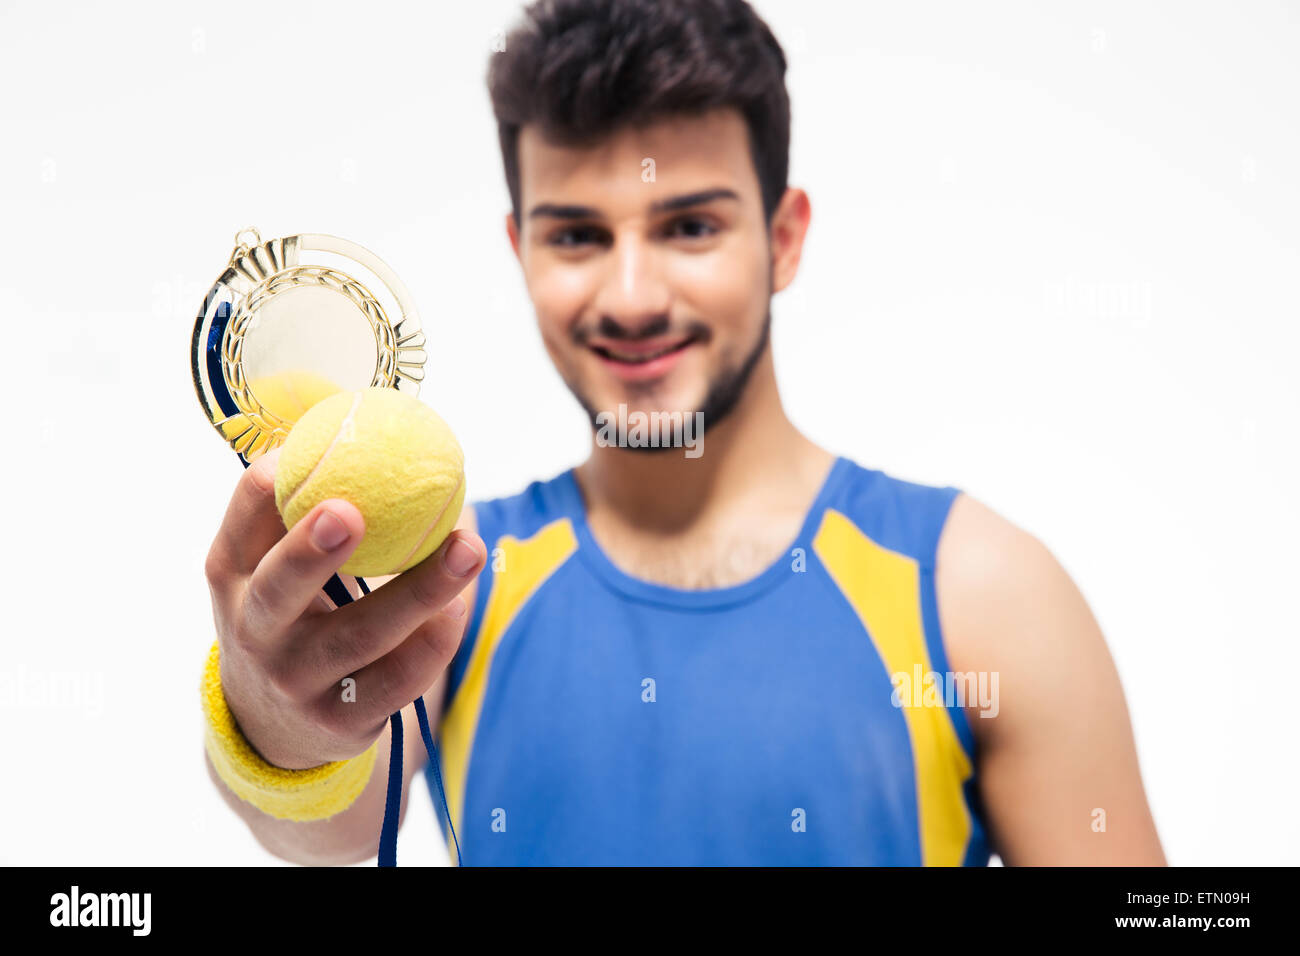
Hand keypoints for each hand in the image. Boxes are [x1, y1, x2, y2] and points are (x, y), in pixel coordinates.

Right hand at [203, 447, 484, 768]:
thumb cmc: (289, 611)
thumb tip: (378, 418)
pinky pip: (398, 679)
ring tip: (467, 548)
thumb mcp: (270, 564)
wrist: (274, 726)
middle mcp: (253, 630)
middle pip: (280, 590)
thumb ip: (304, 506)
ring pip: (361, 636)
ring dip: (420, 591)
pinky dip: (435, 640)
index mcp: (233, 575)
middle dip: (311, 551)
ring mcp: (295, 681)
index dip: (266, 485)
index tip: (304, 449)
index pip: (242, 523)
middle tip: (355, 511)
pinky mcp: (341, 721)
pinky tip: (462, 602)